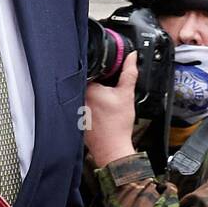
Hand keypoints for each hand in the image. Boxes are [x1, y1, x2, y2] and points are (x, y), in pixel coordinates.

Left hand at [84, 51, 138, 169]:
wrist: (112, 149)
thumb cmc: (117, 125)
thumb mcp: (126, 94)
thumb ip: (129, 73)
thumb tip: (132, 57)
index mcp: (87, 89)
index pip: (90, 69)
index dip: (100, 68)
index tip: (108, 72)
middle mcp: (77, 98)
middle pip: (86, 81)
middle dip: (97, 82)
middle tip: (108, 89)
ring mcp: (75, 110)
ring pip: (84, 94)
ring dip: (92, 94)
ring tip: (105, 103)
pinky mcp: (76, 119)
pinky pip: (82, 107)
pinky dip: (90, 107)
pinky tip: (100, 113)